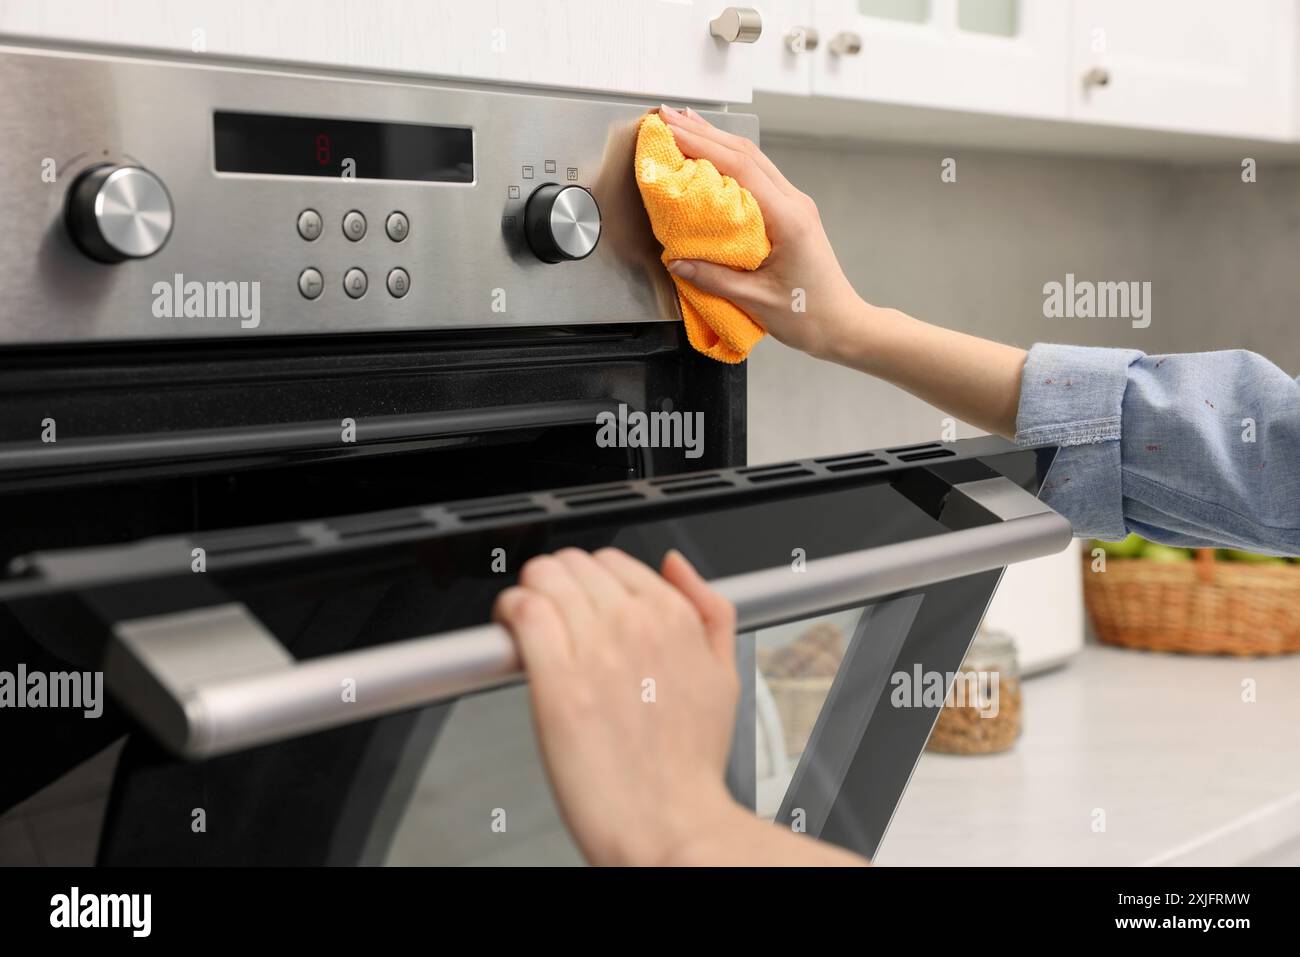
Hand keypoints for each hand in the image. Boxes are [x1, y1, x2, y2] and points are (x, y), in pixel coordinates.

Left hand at [492, 547, 741, 865]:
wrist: (670, 824)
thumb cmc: (689, 766)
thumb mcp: (725, 675)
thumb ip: (709, 610)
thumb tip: (677, 565)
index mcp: (675, 618)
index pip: (614, 561)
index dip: (589, 579)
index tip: (580, 603)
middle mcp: (636, 623)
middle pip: (574, 564)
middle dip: (558, 582)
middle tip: (552, 614)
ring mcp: (596, 648)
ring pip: (544, 578)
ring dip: (528, 592)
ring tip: (526, 622)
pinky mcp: (556, 679)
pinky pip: (523, 612)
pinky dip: (508, 611)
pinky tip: (508, 630)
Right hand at [659, 105, 1026, 438]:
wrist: (843, 325)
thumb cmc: (808, 316)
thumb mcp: (756, 301)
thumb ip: (714, 279)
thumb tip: (676, 260)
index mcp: (788, 219)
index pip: (742, 168)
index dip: (703, 145)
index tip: (671, 130)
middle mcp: (794, 203)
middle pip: (746, 154)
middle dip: (704, 132)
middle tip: (667, 116)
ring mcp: (795, 205)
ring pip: (753, 160)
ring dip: (717, 141)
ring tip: (684, 125)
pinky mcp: (792, 213)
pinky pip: (758, 177)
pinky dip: (730, 161)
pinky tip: (712, 157)